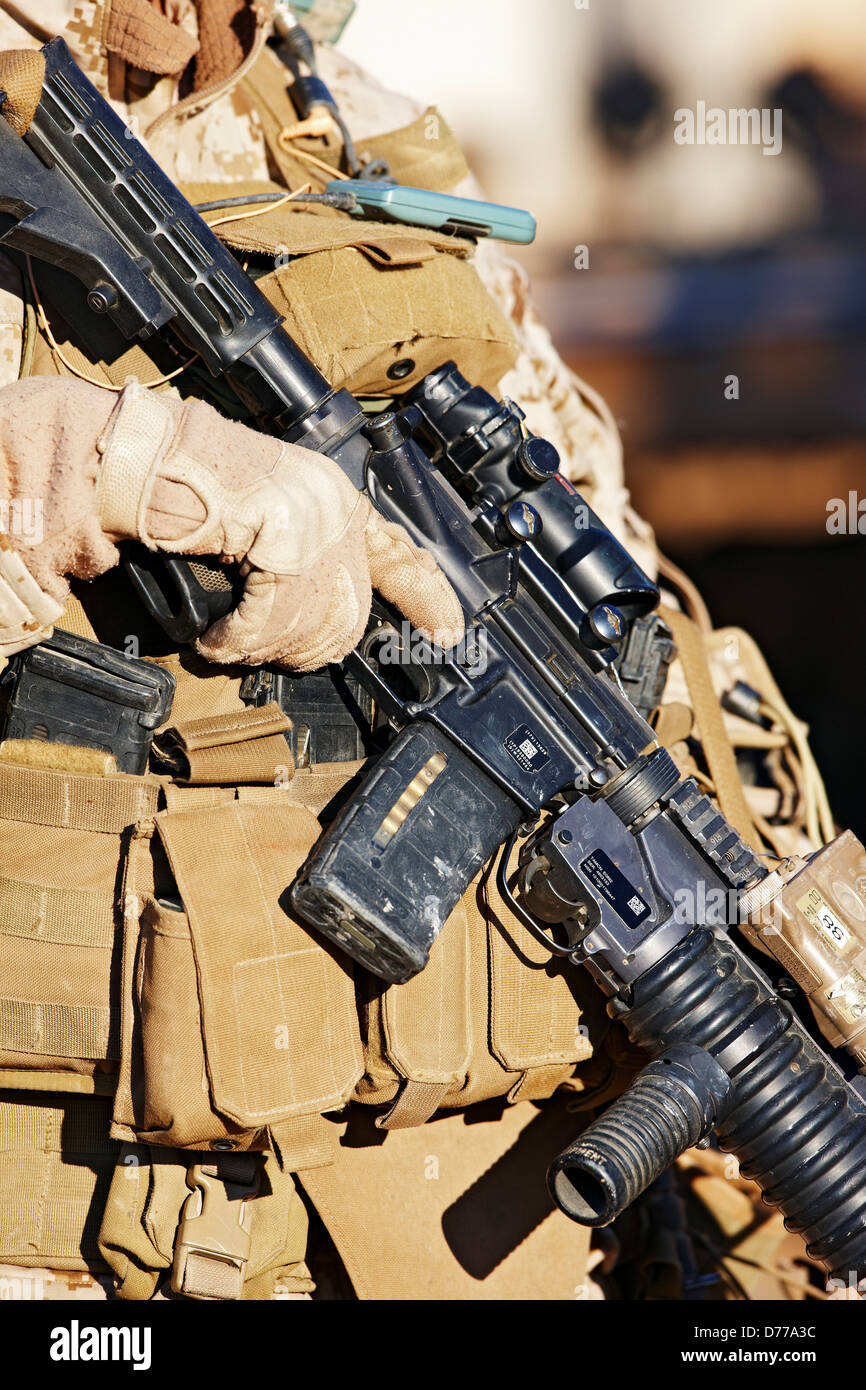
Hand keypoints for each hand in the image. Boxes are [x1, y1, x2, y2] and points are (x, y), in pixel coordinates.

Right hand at [0, 376, 464, 667]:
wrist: (141, 460)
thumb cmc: (189, 492)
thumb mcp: (266, 525)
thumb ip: (302, 562)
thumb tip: (320, 627)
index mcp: (336, 498)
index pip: (400, 552)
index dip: (427, 597)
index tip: (451, 633)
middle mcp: (334, 503)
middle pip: (348, 614)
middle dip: (302, 649)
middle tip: (258, 652)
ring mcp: (312, 517)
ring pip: (308, 626)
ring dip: (259, 649)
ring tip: (224, 644)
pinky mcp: (282, 535)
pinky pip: (268, 622)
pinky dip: (234, 642)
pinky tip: (210, 641)